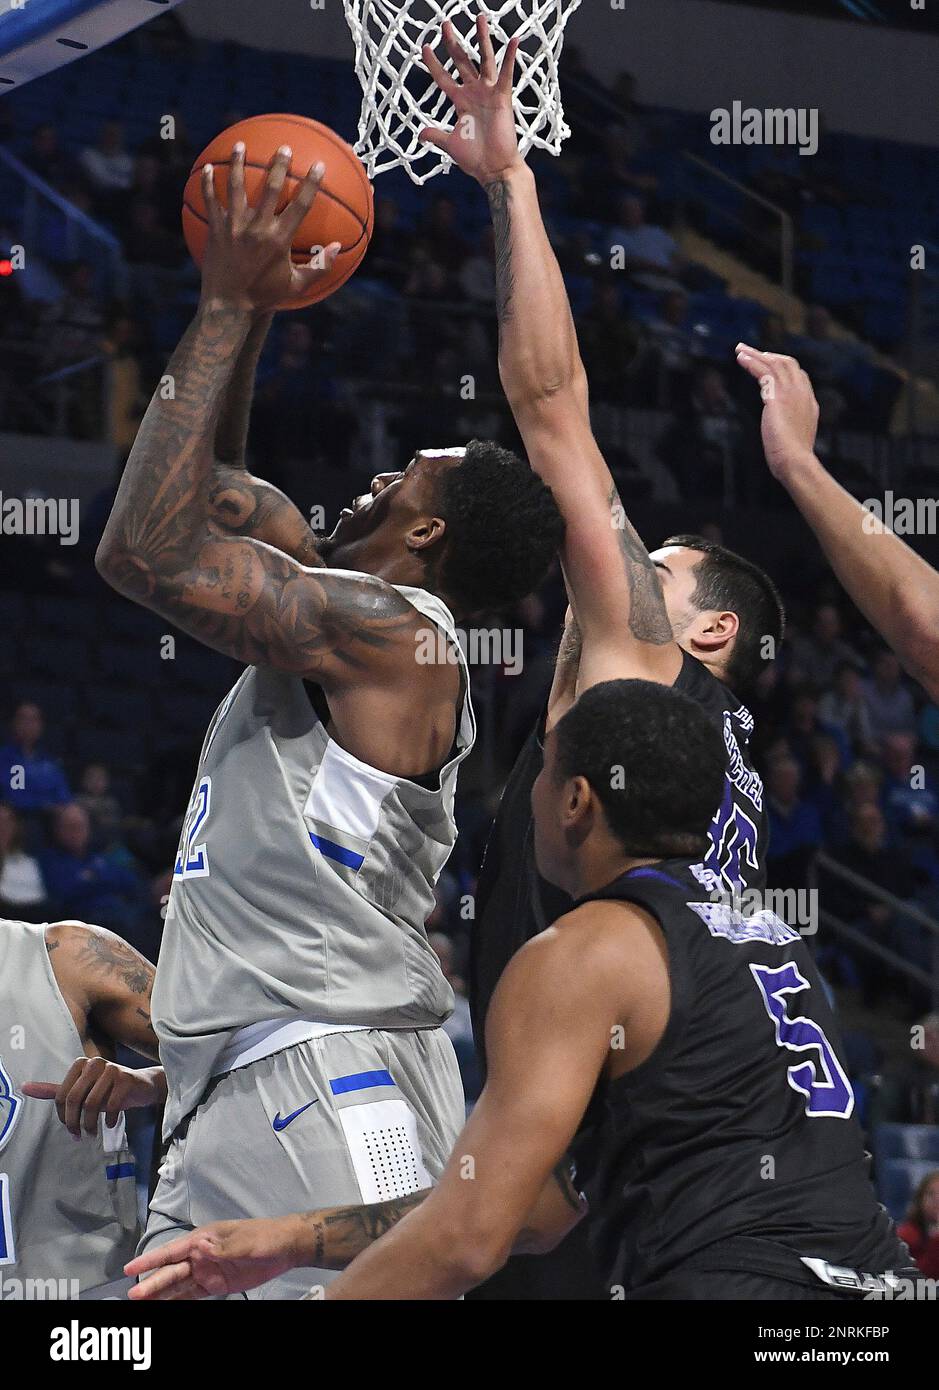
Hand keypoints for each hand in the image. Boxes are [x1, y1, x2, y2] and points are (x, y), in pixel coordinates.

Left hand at [23, 1058, 165, 1137]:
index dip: (63, 1116)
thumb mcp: (81, 1090)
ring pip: (92, 1103)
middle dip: (75, 1122)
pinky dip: (109, 1119)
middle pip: (75, 1099)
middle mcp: (94, 1063)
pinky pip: (111, 1104)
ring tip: (93, 1133)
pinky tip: (110, 1123)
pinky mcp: (126, 1078)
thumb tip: (24, 1087)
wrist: (141, 1086)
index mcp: (80, 1064)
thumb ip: (54, 1090)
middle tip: (79, 1136)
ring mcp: (111, 1069)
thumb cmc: (108, 1090)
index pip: (62, 1095)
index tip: (70, 1129)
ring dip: (91, 1124)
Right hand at [125, 1216, 303, 1299]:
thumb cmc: (264, 1237)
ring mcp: (207, 1270)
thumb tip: (200, 1247)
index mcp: (204, 1238)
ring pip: (178, 1284)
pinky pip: (192, 1294)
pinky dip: (178, 1301)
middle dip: (153, 1282)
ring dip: (161, 1294)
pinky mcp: (215, 1284)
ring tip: (142, 1302)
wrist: (284, 1247)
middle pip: (171, 1270)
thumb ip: (223, 1247)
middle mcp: (200, 1254)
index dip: (151, 1260)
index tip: (130, 1269)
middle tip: (134, 1296)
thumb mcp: (245, 1242)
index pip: (172, 1250)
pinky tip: (165, 1306)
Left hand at [199, 143, 340, 312]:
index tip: (319, 165)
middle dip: (279, 164)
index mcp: (280, 240)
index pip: (301, 205)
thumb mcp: (297, 286)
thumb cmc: (265, 297)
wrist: (229, 307)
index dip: (311, 183)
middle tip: (284, 147)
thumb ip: (320, 267)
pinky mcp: (215, 230)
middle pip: (270, 188)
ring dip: (237, 163)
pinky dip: (208, 184)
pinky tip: (206, 169)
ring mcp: (234, 227)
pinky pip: (210, 201)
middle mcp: (257, 229)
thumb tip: (339, 248)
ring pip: (235, 186)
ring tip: (239, 145)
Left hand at [420, 15, 521, 184]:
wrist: (493, 169)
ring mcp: (488, 93)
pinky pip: (506, 73)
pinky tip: (513, 40)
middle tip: (445, 23)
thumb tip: (420, 134)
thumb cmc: (475, 158)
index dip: (434, 62)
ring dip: (482, 38)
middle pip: (462, 61)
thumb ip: (436, 135)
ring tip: (480, 17)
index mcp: (461, 102)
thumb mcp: (450, 144)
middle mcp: (474, 93)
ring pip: (484, 59)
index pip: (443, 77)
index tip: (425, 46)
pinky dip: (510, 57)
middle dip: (453, 42)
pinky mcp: (502, 97)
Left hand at [735, 343, 819, 482]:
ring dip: (755, 354)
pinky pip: (762, 372)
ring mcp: (791, 393)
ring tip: (740, 349)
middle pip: (787, 364)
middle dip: (769, 355)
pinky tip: (740, 358)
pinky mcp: (776, 396)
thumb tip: (783, 435)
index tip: (768, 363)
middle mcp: (802, 393)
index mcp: (809, 403)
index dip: (784, 367)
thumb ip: (790, 429)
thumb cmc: (793, 459)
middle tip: (751, 351)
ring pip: (773, 364)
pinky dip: (751, 362)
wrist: (796, 462)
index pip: (800, 376)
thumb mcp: (795, 439)